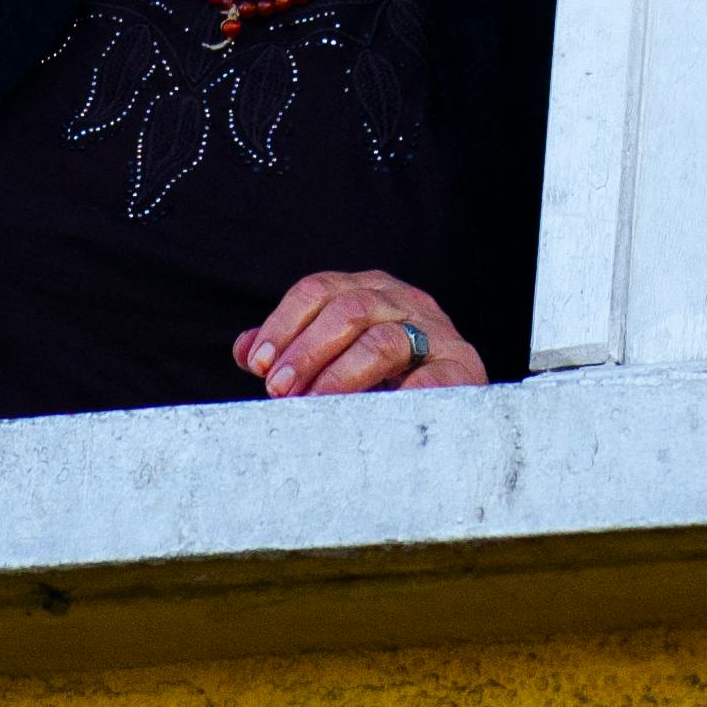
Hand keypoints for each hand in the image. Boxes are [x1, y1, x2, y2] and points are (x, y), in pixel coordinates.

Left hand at [235, 270, 485, 397]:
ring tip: (314, 405)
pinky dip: (398, 396)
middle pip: (349, 309)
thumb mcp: (337, 356)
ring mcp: (436, 332)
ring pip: (383, 341)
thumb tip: (244, 349)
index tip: (259, 364)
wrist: (454, 404)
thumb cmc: (384, 378)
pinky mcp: (462, 368)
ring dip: (340, 375)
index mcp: (368, 289)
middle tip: (279, 389)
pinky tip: (372, 417)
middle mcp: (403, 301)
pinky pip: (432, 378)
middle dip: (306, 351)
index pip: (319, 290)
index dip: (284, 324)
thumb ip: (294, 350)